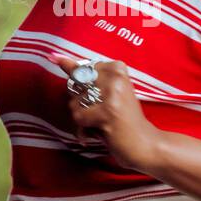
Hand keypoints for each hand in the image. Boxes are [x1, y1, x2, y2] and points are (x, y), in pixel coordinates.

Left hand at [48, 50, 161, 174]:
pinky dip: (83, 130)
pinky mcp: (108, 112)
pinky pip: (78, 117)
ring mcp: (112, 95)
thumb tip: (55, 57)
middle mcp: (116, 77)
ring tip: (101, 124)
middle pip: (76, 85)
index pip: (80, 69)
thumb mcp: (108, 91)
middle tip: (100, 113)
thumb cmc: (123, 119)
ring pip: (74, 102)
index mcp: (117, 67)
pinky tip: (97, 133)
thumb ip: (84, 75)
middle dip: (80, 103)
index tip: (93, 92)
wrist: (145, 143)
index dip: (82, 87)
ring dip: (83, 118)